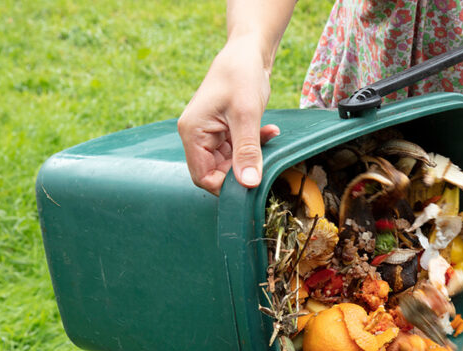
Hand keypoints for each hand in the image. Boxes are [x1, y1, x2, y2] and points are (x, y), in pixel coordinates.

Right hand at [178, 35, 280, 194]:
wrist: (248, 51)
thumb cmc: (241, 75)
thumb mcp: (246, 115)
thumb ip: (247, 151)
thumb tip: (249, 184)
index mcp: (193, 133)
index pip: (202, 177)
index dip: (225, 186)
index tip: (250, 182)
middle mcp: (197, 136)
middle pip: (216, 173)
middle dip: (242, 171)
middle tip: (264, 162)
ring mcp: (211, 134)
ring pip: (231, 163)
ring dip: (252, 157)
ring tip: (267, 137)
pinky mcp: (225, 131)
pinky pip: (239, 150)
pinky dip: (255, 146)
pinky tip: (270, 132)